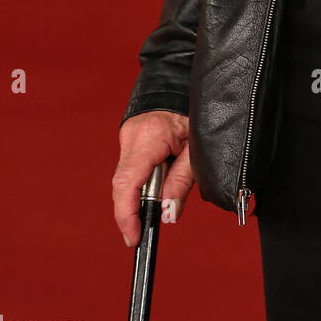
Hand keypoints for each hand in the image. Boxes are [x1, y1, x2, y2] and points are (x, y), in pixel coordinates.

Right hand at [112, 110, 193, 246]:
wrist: (183, 84)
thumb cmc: (196, 112)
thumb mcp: (196, 151)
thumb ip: (181, 182)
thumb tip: (168, 214)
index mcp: (150, 137)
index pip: (128, 183)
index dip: (126, 215)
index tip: (133, 237)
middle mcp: (132, 135)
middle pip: (123, 184)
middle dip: (132, 210)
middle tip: (143, 230)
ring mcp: (128, 134)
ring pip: (126, 177)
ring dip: (139, 195)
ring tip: (159, 202)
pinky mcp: (130, 137)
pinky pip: (131, 168)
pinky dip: (140, 183)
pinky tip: (155, 188)